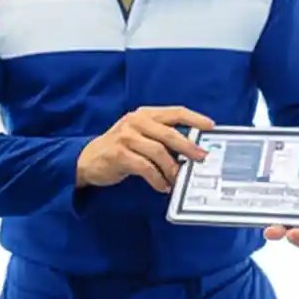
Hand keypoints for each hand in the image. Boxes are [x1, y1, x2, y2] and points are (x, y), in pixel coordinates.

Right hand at [76, 106, 214, 192]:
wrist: (87, 159)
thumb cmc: (120, 148)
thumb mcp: (140, 135)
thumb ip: (161, 137)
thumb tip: (190, 151)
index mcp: (145, 114)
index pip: (175, 112)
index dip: (195, 118)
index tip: (211, 126)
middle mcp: (135, 121)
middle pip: (169, 133)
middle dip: (188, 147)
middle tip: (201, 158)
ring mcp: (126, 137)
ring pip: (158, 152)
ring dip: (172, 169)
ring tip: (178, 180)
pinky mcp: (119, 154)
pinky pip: (145, 168)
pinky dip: (157, 179)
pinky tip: (162, 186)